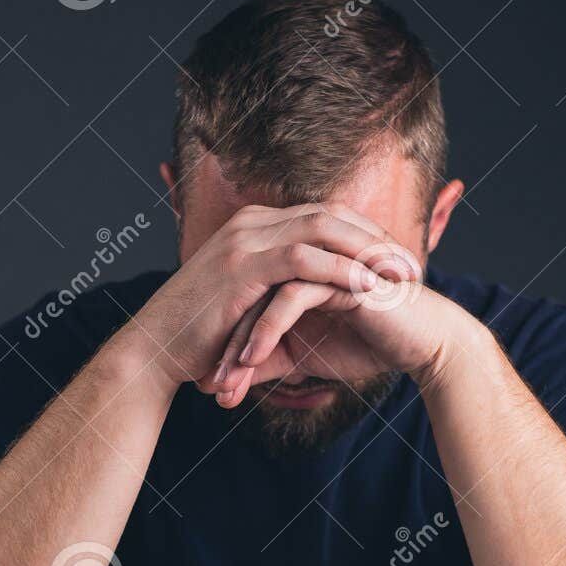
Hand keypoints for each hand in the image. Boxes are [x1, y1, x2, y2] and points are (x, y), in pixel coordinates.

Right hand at [125, 204, 407, 393]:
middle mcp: (250, 224)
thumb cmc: (197, 338)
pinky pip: (304, 259)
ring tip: (402, 277)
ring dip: (368, 252)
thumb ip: (277, 290)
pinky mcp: (242, 267)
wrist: (152, 351)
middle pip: (330, 214)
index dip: (365, 234)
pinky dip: (342, 270)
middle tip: (412, 265)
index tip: (397, 260)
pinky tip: (369, 288)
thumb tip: (313, 301)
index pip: (322, 215)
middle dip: (377, 238)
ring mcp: (244, 241)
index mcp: (253, 226)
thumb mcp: (245, 303)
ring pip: (322, 229)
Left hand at [214, 230, 481, 407]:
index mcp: (290, 270)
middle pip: (245, 296)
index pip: (241, 302)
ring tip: (225, 380)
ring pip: (263, 295)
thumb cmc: (366, 344)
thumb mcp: (303, 359)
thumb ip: (266, 362)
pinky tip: (255, 360)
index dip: (221, 344)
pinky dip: (269, 329)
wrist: (421, 343)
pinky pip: (292, 297)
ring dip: (240, 340)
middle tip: (207, 386)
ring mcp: (321, 260)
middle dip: (223, 346)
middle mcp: (301, 258)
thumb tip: (226, 384)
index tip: (207, 384)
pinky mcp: (339, 272)